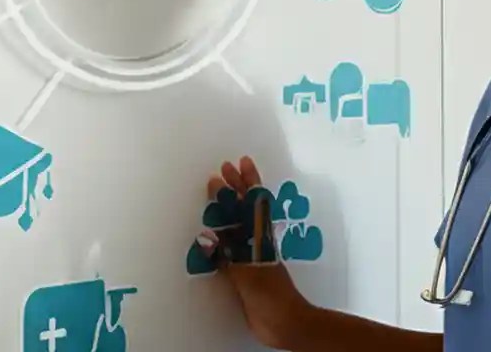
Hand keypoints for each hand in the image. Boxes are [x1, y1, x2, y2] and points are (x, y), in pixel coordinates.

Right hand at [197, 156, 314, 349]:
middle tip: (225, 168)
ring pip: (240, 225)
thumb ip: (227, 256)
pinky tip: (216, 234)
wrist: (285, 323)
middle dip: (237, 188)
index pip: (250, 205)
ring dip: (230, 207)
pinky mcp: (246, 273)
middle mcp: (256, 243)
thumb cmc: (271, 296)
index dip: (243, 185)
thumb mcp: (248, 274)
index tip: (231, 167)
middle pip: (246, 209)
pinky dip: (223, 236)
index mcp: (259, 240)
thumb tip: (205, 237)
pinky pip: (232, 247)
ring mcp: (252, 256)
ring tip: (219, 192)